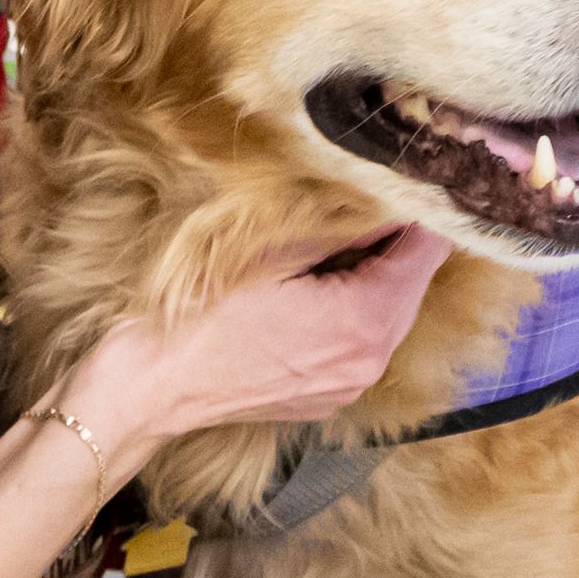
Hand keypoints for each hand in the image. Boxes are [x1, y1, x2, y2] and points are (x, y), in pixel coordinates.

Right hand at [63, 228, 452, 469]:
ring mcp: (349, 386)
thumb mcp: (273, 251)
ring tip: (345, 235)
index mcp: (364, 322)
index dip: (423, 213)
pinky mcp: (327, 397)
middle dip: (400, 241)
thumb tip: (387, 195)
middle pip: (412, 285)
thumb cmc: (202, 317)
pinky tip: (319, 285)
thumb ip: (340, 224)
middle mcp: (369, 362)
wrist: (153, 388)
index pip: (426, 255)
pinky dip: (354, 310)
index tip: (410, 181)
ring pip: (389, 315)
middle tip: (377, 196)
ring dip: (377, 275)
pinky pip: (361, 343)